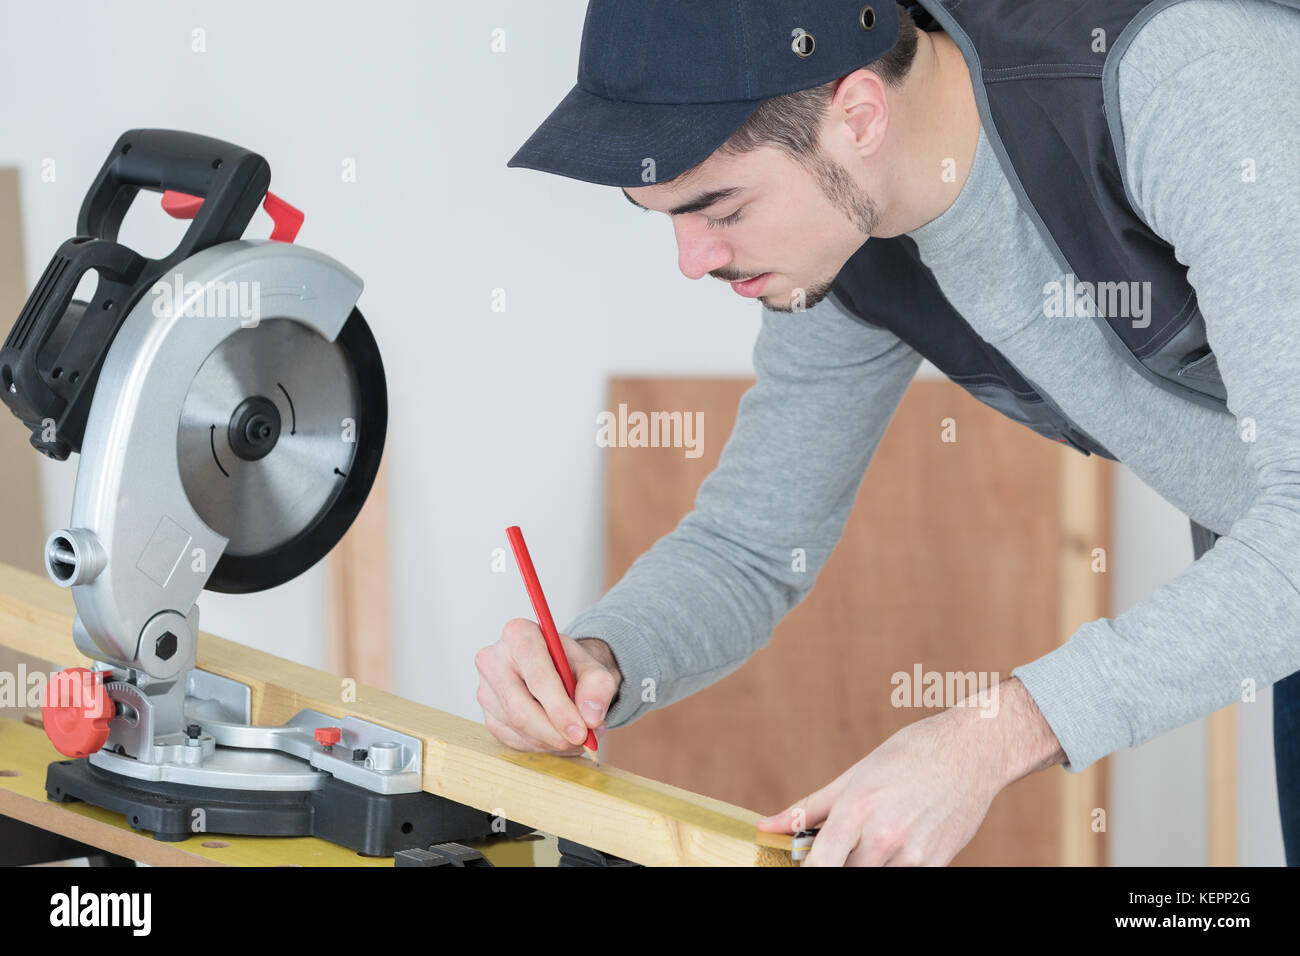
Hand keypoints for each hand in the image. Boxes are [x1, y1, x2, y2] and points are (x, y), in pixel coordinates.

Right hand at [475, 618, 621, 753]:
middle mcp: (493, 659)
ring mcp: (485, 689)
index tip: (581, 731)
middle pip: (520, 708)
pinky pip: (513, 739)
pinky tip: (559, 737)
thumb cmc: (571, 666)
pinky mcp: (487, 714)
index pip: (537, 677)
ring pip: (517, 727)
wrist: (559, 671)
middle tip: (582, 742)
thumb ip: (598, 687)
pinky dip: (540, 745)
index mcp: (519, 634)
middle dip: (554, 732)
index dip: (560, 708)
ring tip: (578, 737)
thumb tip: (590, 718)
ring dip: (551, 741)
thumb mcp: (593, 668)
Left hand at [757, 677, 1062, 864]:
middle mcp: (884, 837)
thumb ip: (808, 808)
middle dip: (835, 864)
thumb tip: (767, 826)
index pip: (819, 864)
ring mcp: (913, 855)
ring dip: (863, 866)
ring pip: (872, 879)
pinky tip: (894, 847)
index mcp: (857, 809)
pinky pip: (904, 878)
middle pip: (843, 874)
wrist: (970, 751)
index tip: (800, 869)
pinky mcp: (937, 864)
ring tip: (868, 842)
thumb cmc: (909, 755)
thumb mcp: (854, 775)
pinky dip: (891, 867)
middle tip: (838, 848)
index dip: (806, 872)